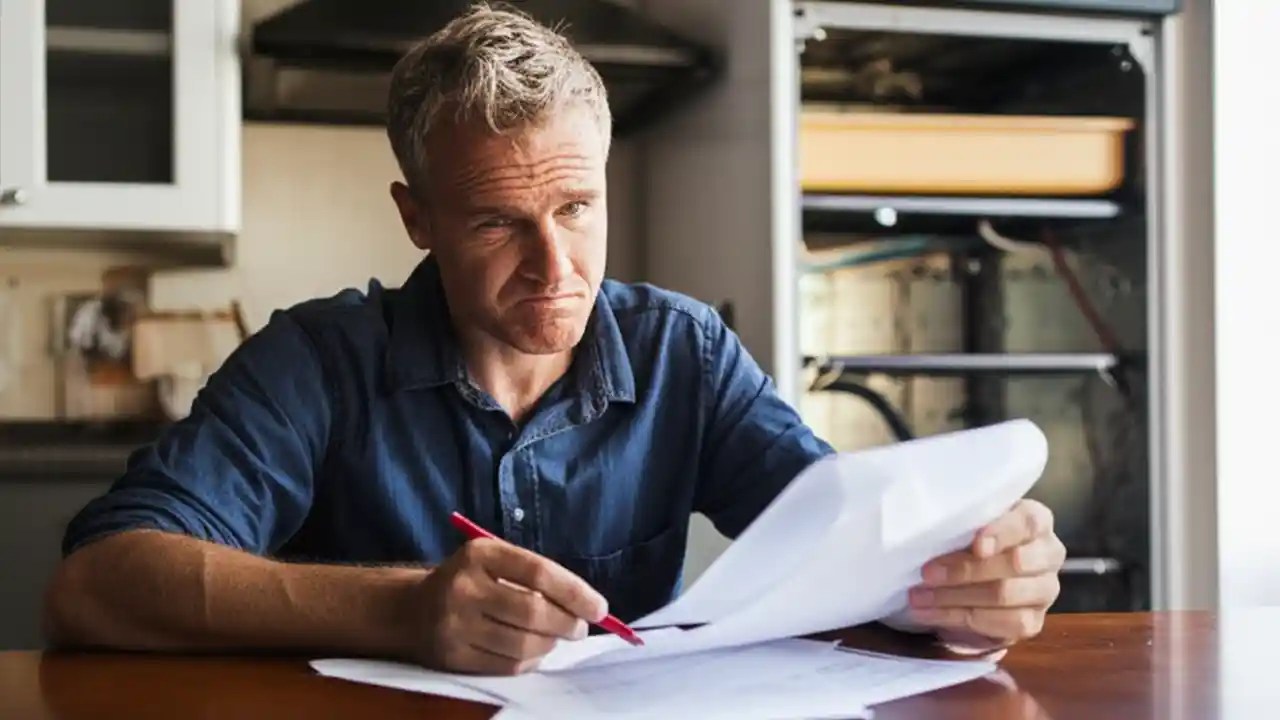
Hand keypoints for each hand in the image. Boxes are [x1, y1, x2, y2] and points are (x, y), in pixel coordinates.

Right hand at [408, 538, 606, 674]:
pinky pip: (507, 667)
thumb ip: (534, 576)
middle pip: (533, 612)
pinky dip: (531, 661)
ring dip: (551, 645)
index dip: (575, 592)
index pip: (538, 572)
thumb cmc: (469, 581)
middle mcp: (464, 588)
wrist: (411, 610)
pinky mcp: (453, 657)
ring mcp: (455, 625)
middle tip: (580, 628)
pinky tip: (533, 651)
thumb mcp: (493, 561)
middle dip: (568, 624)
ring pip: (523, 645)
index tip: (600, 608)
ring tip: (556, 638)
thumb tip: (587, 605)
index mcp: (480, 554)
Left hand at [906, 499, 1065, 646]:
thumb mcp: (969, 525)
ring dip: (955, 598)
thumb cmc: (970, 541)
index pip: (1027, 522)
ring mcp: (1045, 591)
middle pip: (1015, 563)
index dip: (1002, 533)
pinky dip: (959, 619)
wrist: (978, 578)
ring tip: (919, 597)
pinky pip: (1001, 625)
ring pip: (1004, 595)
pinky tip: (931, 614)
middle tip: (926, 573)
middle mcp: (1049, 554)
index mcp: (1036, 521)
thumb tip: (934, 534)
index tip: (976, 545)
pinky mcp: (1033, 622)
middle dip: (965, 570)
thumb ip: (964, 525)